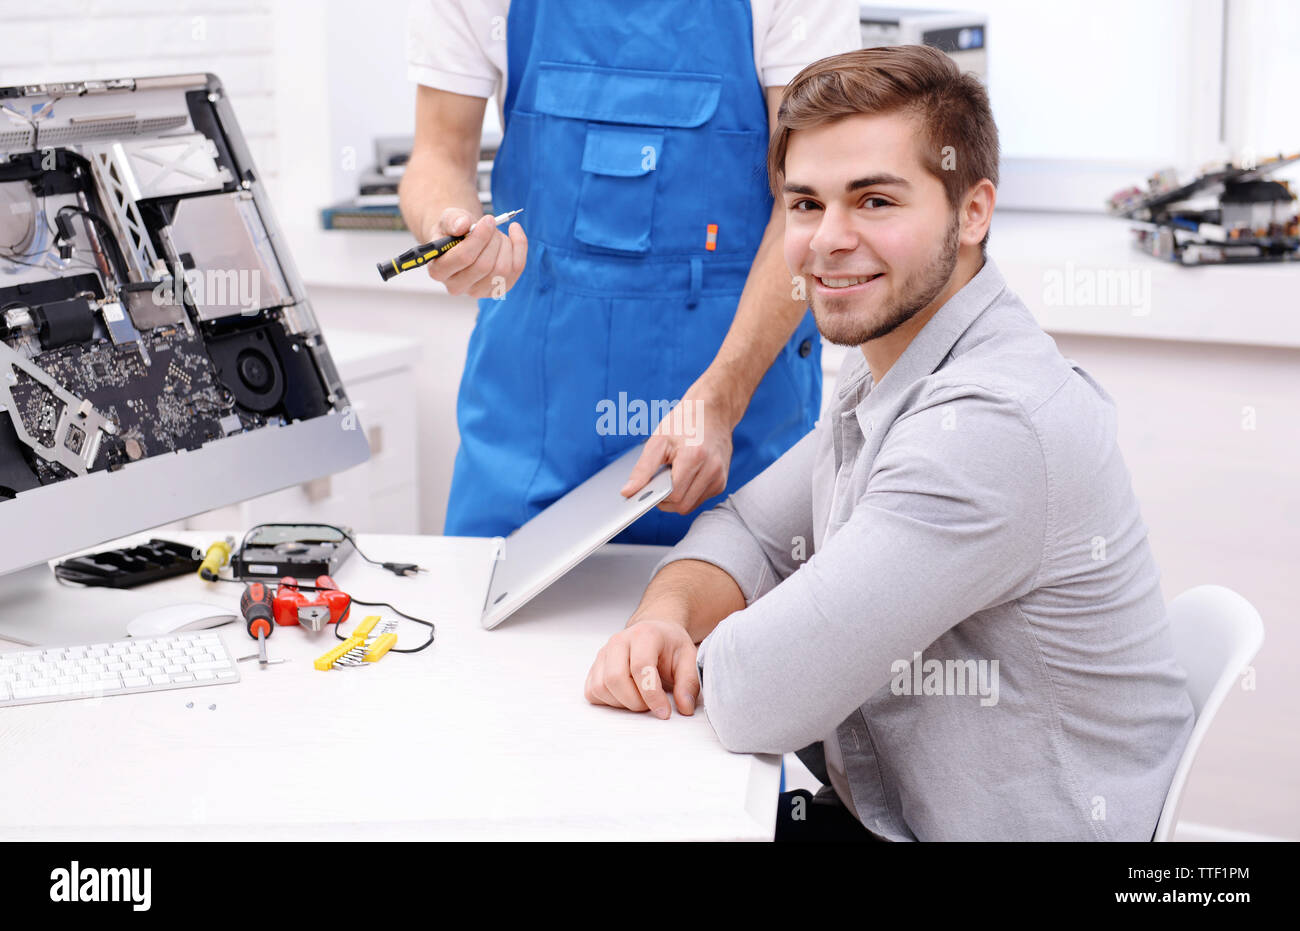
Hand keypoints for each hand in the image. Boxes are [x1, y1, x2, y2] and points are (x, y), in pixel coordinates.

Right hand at [425, 207, 527, 297]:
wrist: (464, 241)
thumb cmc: (454, 231)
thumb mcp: (448, 220)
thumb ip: (452, 220)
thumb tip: (463, 225)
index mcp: (439, 270)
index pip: (463, 257)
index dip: (479, 237)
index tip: (488, 219)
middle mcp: (456, 286)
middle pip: (484, 266)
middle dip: (493, 239)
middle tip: (491, 224)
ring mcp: (478, 292)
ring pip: (502, 269)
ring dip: (505, 243)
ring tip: (497, 232)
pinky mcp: (497, 290)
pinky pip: (517, 269)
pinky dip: (519, 247)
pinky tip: (514, 234)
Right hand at [584, 619, 699, 718]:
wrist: (654, 632)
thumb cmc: (669, 645)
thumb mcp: (689, 658)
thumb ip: (688, 682)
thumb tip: (684, 707)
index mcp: (644, 635)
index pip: (640, 668)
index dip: (652, 695)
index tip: (664, 712)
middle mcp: (619, 641)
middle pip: (615, 678)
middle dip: (635, 702)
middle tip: (651, 705)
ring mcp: (603, 653)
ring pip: (601, 687)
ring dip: (622, 703)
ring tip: (641, 699)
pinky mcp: (595, 667)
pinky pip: (592, 691)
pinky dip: (609, 702)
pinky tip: (626, 696)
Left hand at [621, 380, 736, 513]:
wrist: (712, 412)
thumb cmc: (684, 422)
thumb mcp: (658, 440)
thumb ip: (643, 469)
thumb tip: (628, 492)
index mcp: (695, 456)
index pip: (672, 495)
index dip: (657, 495)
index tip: (648, 489)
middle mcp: (712, 470)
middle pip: (681, 505)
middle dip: (665, 499)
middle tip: (660, 479)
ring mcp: (719, 478)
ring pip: (689, 506)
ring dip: (676, 497)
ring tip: (674, 474)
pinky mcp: (721, 483)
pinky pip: (698, 500)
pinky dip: (687, 494)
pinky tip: (685, 476)